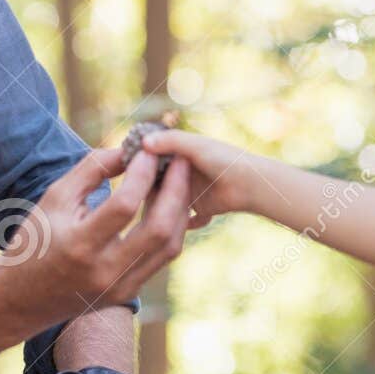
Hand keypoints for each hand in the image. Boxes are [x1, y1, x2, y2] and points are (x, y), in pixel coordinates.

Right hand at [3, 147, 191, 321]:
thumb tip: (130, 149)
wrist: (20, 299)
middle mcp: (104, 272)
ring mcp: (120, 287)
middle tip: (181, 160)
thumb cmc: (34, 240)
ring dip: (179, 208)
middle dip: (176, 189)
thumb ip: (92, 169)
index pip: (124, 206)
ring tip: (177, 179)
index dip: (142, 173)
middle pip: (159, 229)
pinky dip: (170, 228)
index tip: (148, 150)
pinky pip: (161, 258)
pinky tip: (168, 203)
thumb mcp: (55, 198)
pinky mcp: (128, 293)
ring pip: (169, 246)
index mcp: (79, 246)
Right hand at [139, 129, 256, 229]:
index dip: (141, 165)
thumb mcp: (195, 146)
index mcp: (181, 155)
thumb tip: (143, 143)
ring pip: (168, 202)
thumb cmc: (224, 160)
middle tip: (130, 199)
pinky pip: (187, 220)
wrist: (250, 184)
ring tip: (143, 215)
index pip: (154, 159)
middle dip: (147, 189)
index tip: (124, 172)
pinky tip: (167, 231)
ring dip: (160, 207)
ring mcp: (193, 192)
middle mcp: (185, 173)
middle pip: (159, 182)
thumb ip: (171, 142)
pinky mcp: (202, 208)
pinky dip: (181, 224)